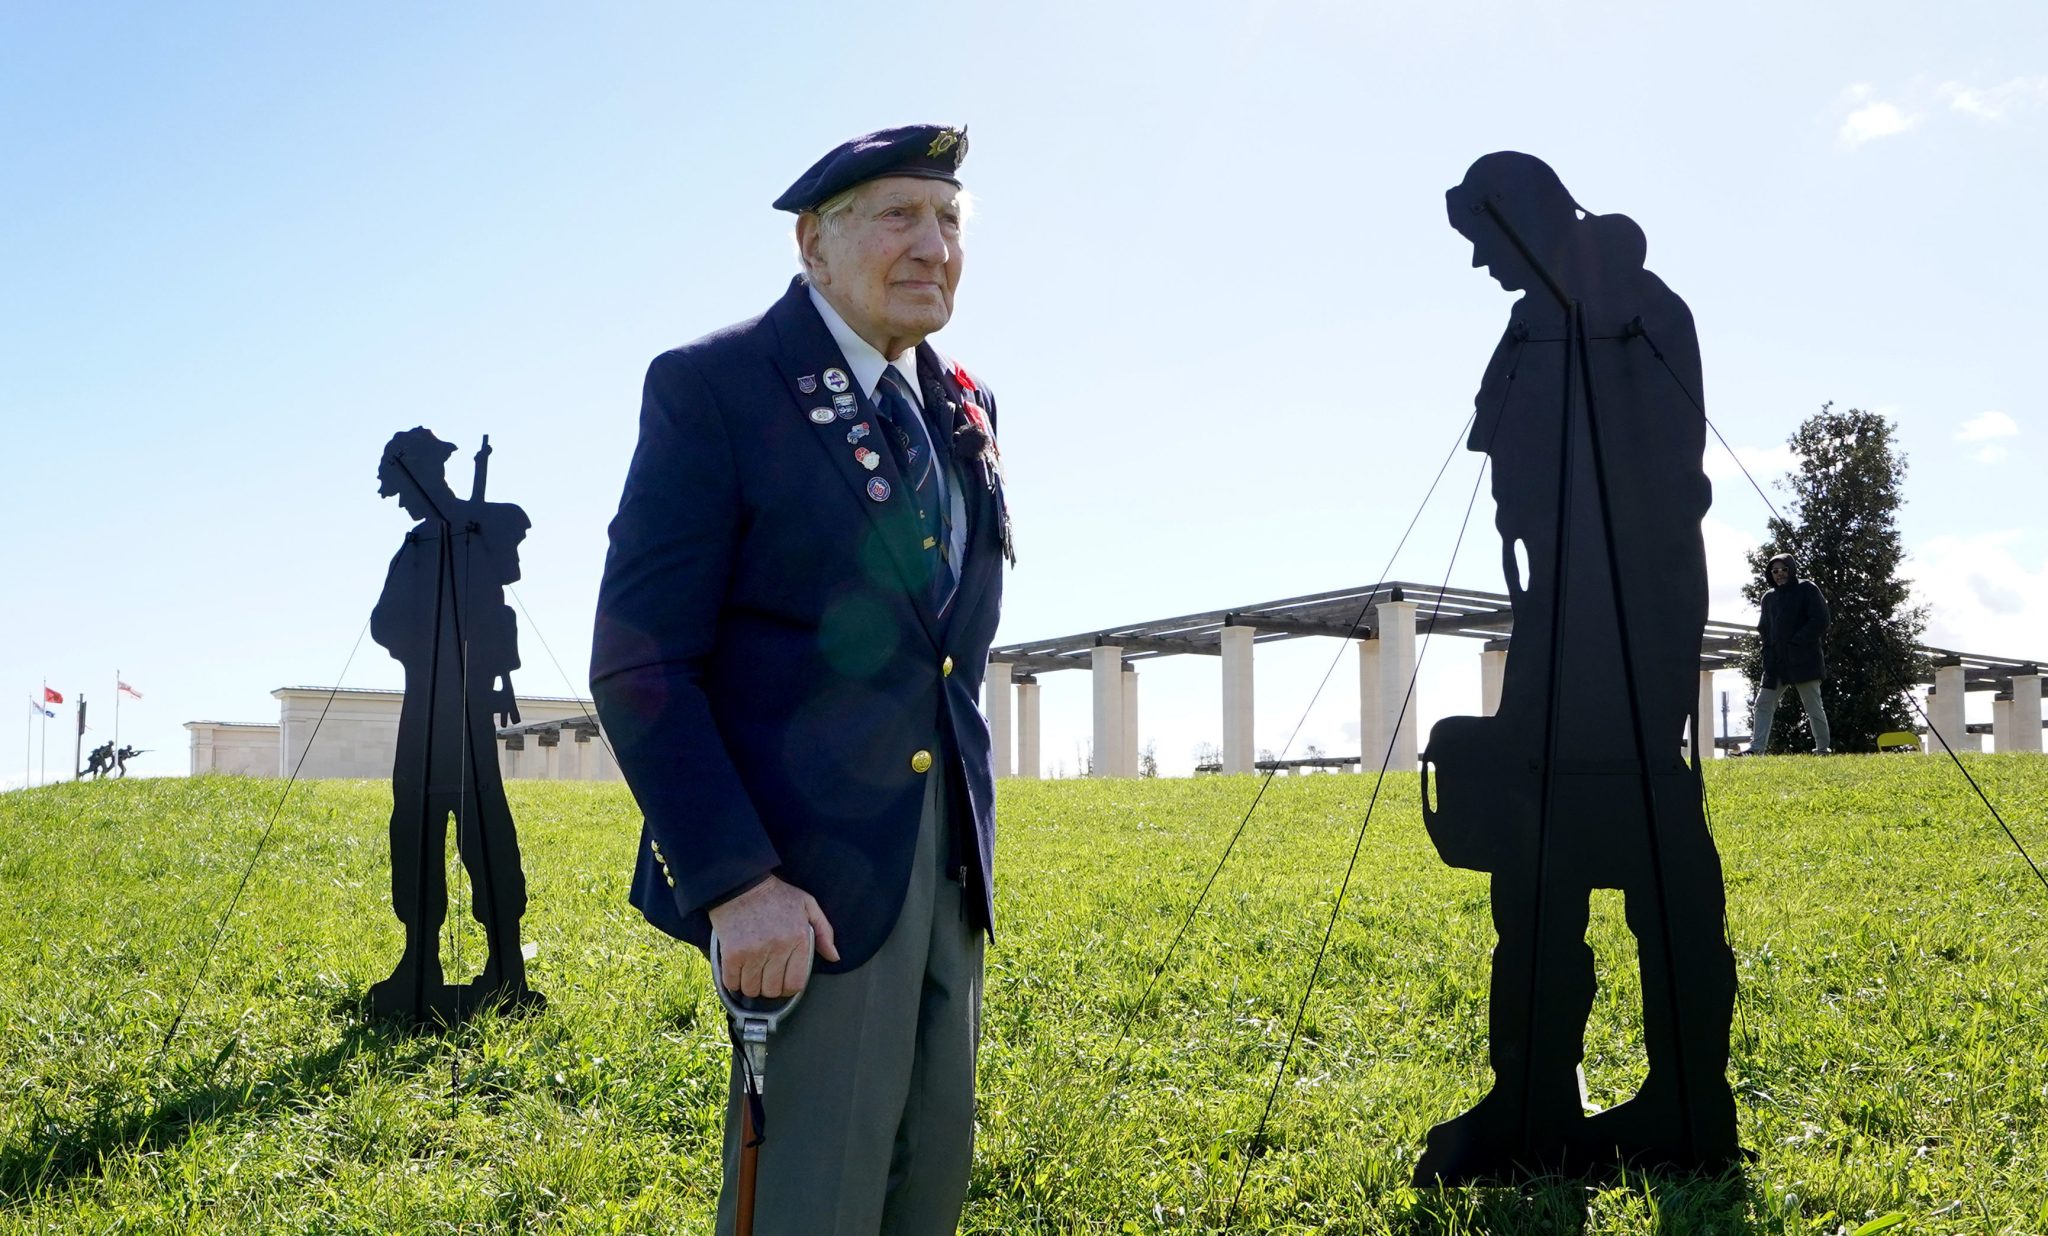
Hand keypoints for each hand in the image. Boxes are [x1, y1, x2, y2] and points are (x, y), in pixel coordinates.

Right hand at [706, 875, 839, 997]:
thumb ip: (824, 932)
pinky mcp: (733, 953)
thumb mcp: (808, 905)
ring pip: (752, 989)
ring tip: (751, 972)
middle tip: (766, 976)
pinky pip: (732, 983)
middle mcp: (778, 948)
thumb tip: (834, 957)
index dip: (789, 987)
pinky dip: (733, 982)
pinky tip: (737, 971)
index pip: (796, 983)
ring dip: (751, 985)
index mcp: (799, 938)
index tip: (783, 982)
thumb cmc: (777, 895)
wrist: (742, 882)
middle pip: (773, 990)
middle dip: (770, 987)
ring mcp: (754, 952)